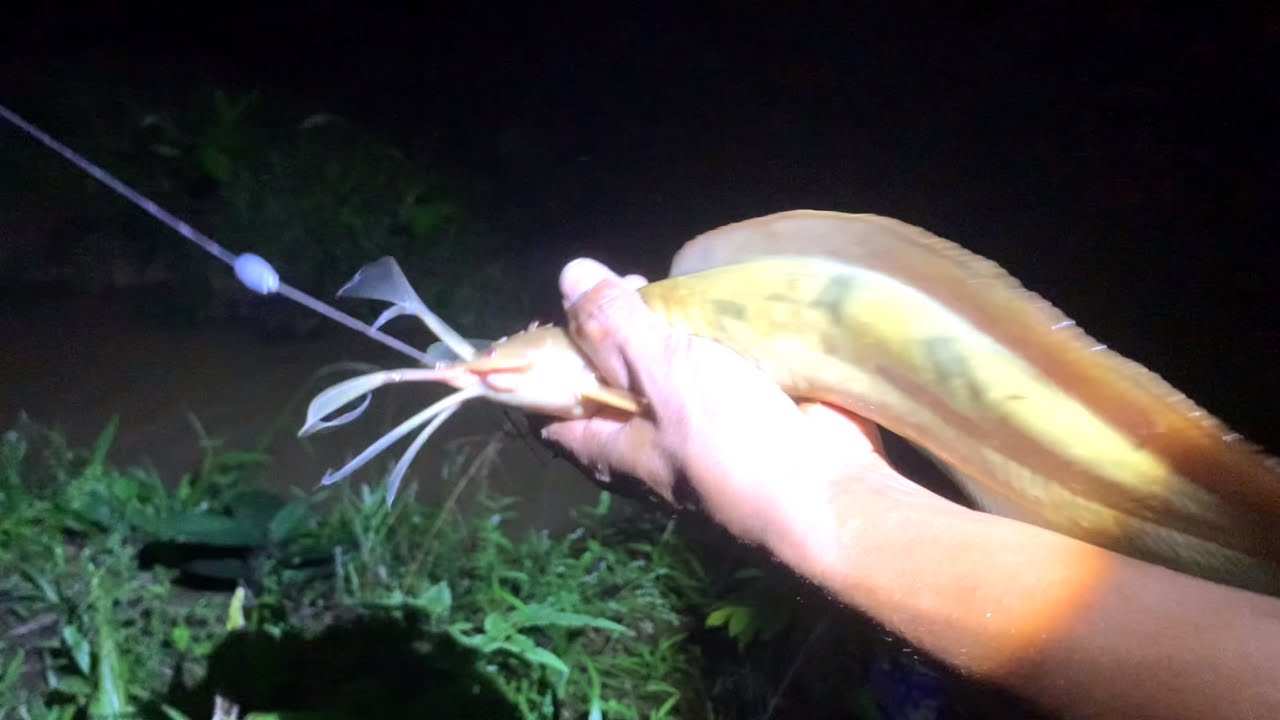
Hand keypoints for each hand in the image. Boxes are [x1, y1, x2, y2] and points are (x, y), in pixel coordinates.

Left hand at [540, 257, 946, 548]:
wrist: (828, 490)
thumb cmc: (730, 440)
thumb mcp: (661, 373)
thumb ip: (617, 326)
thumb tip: (570, 274)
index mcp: (618, 445)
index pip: (560, 411)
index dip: (548, 366)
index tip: (553, 317)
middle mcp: (656, 442)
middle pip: (619, 383)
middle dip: (620, 333)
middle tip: (630, 281)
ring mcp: (708, 429)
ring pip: (676, 373)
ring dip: (675, 332)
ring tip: (675, 282)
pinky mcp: (754, 413)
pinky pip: (726, 370)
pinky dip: (721, 339)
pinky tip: (725, 304)